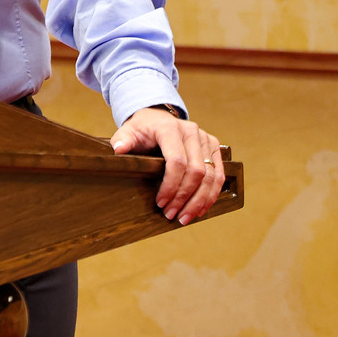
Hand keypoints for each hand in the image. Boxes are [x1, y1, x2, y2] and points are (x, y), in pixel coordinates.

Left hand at [111, 108, 224, 224]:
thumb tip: (119, 150)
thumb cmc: (142, 129)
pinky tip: (200, 208)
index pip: (177, 161)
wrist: (157, 118)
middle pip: (196, 171)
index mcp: (170, 128)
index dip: (171, 185)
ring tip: (185, 217)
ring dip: (199, 201)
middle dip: (184, 197)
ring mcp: (205, 139)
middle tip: (171, 215)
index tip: (160, 202)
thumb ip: (122, 140)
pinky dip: (211, 194)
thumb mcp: (128, 132)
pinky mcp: (214, 147)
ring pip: (211, 176)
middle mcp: (191, 132)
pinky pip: (218, 174)